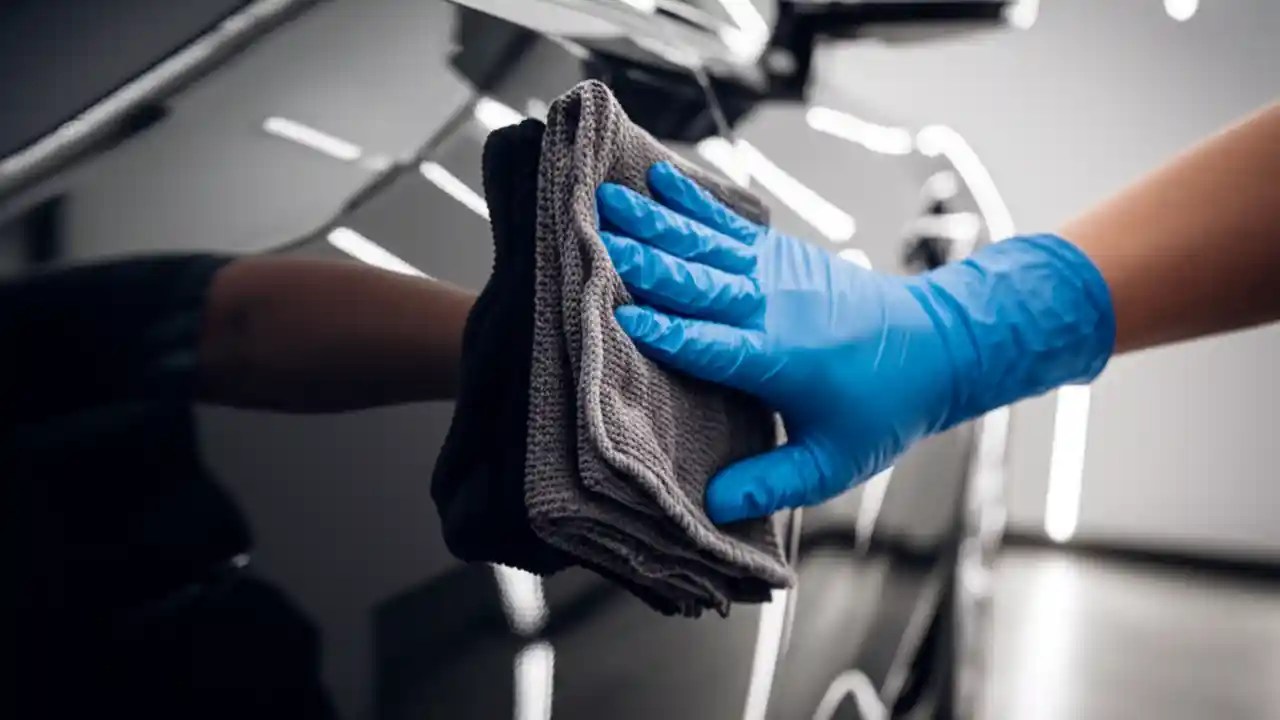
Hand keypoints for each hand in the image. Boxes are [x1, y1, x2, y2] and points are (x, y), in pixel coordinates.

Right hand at [597, 162, 1113, 522]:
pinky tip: (660, 175)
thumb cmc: (882, 409)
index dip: (664, 330)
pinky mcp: (782, 253)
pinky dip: (693, 199)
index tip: (617, 314)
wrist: (938, 345)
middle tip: (592, 240)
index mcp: (779, 359)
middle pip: (697, 281)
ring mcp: (777, 272)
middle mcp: (773, 307)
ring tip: (607, 197)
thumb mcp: (833, 463)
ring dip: (654, 220)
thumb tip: (711, 506)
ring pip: (705, 243)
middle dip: (643, 260)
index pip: (710, 343)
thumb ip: (771, 484)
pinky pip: (729, 222)